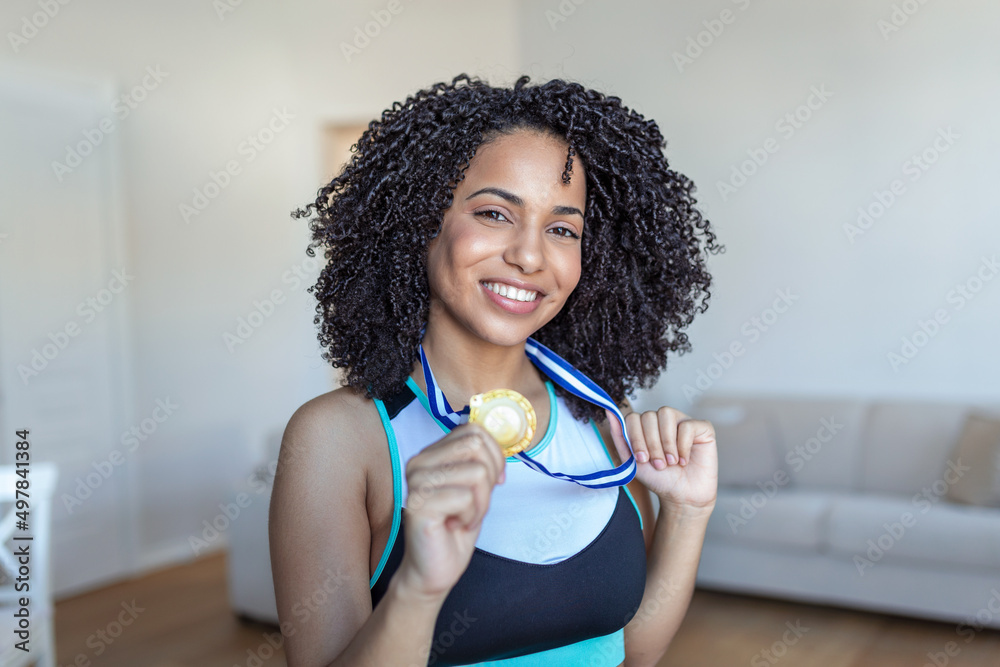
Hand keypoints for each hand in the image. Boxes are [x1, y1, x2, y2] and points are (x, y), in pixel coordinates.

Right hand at [396, 422, 505, 601]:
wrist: (433, 571)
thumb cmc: (455, 529)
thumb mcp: (475, 488)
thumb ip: (481, 461)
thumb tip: (501, 440)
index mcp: (430, 454)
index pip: (473, 429)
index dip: (494, 455)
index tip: (493, 482)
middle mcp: (419, 462)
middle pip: (476, 446)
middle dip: (489, 479)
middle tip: (475, 504)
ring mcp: (416, 482)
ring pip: (477, 472)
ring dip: (481, 503)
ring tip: (463, 517)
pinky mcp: (418, 504)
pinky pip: (466, 497)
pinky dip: (471, 516)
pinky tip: (454, 526)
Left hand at [605, 406, 717, 512]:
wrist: (682, 497)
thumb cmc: (659, 479)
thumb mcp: (632, 461)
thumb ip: (620, 436)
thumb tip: (608, 411)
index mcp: (645, 426)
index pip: (633, 417)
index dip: (636, 438)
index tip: (642, 460)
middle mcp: (663, 420)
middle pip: (648, 416)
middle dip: (651, 444)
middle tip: (659, 464)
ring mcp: (682, 421)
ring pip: (666, 414)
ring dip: (666, 443)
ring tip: (671, 462)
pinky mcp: (702, 428)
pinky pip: (687, 425)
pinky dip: (683, 445)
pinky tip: (685, 460)